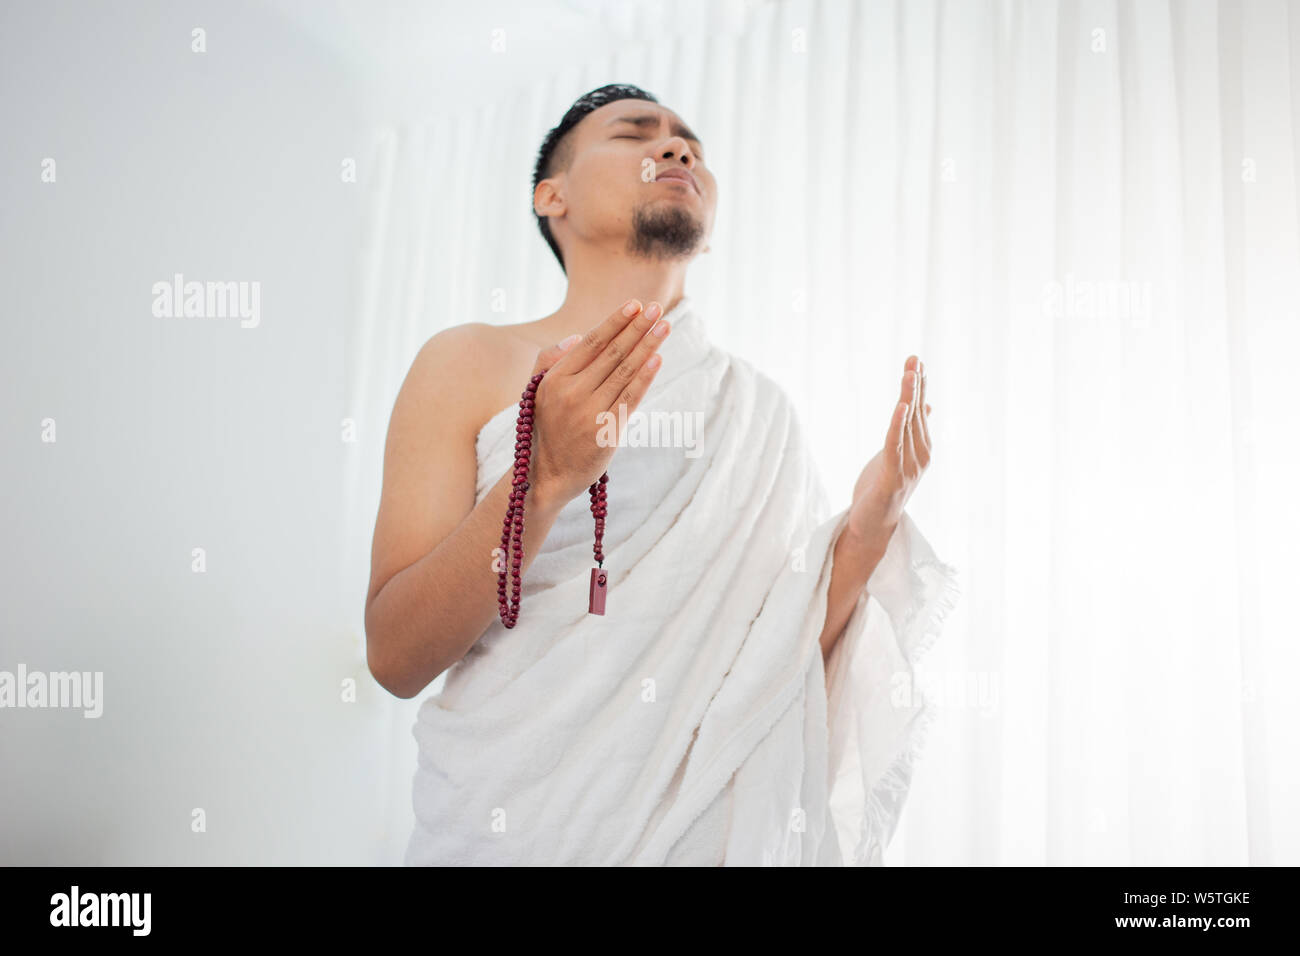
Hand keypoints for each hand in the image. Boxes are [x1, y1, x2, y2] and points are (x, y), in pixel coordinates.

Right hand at [527, 299, 671, 507]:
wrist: (548, 475)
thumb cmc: (548, 427)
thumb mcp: (537, 391)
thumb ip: (550, 359)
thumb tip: (578, 337)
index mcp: (555, 379)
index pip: (591, 342)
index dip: (615, 321)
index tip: (635, 304)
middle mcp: (572, 393)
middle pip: (612, 353)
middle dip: (637, 327)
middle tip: (657, 308)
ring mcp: (590, 413)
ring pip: (625, 372)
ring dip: (648, 346)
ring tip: (665, 327)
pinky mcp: (606, 432)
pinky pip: (630, 399)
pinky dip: (645, 378)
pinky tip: (657, 360)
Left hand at [848, 355, 932, 550]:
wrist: (872, 525)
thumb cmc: (883, 488)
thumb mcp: (897, 453)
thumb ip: (910, 431)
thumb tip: (924, 404)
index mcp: (921, 449)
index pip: (919, 411)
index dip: (918, 386)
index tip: (916, 360)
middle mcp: (920, 457)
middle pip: (915, 414)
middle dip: (914, 385)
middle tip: (913, 358)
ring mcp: (909, 468)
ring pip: (906, 426)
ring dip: (907, 398)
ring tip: (908, 374)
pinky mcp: (892, 478)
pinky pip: (894, 446)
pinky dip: (897, 425)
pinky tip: (901, 406)